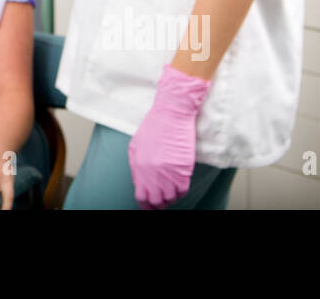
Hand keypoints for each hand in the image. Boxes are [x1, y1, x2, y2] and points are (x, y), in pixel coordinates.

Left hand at [127, 64, 210, 208]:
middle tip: (162, 202)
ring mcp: (167, 173)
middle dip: (159, 204)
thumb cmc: (154, 126)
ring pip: (170, 198)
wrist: (171, 114)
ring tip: (172, 192)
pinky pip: (183, 191)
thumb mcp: (136, 145)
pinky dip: (181, 191)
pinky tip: (180, 185)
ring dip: (171, 198)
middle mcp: (151, 173)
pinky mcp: (182, 170)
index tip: (149, 205)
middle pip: (155, 201)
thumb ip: (136, 165)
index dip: (145, 204)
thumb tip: (139, 182)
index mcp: (138, 167)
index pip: (141, 197)